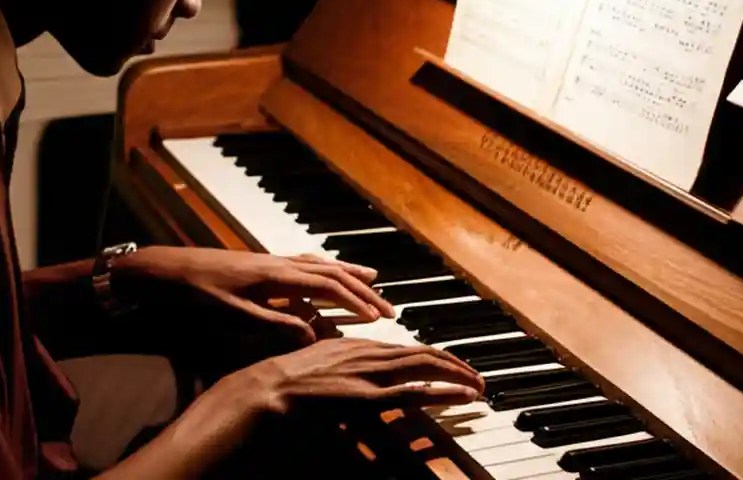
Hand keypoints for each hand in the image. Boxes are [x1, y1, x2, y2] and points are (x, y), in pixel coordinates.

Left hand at [114, 246, 395, 341]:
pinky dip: (324, 268)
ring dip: (347, 272)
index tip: (380, 318)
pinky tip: (324, 275)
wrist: (168, 270)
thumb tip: (314, 336)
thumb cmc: (198, 294)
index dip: (357, 303)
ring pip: (319, 263)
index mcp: (277, 275)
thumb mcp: (235, 316)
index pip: (329, 287)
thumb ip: (274, 326)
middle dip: (363, 288)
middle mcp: (279, 262)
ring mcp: (270, 260)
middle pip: (332, 272)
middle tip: (389, 304)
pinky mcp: (260, 264)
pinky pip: (304, 263)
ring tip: (371, 278)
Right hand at [229, 337, 485, 414]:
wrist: (263, 390)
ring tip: (479, 386)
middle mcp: (369, 353)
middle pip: (424, 354)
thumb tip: (342, 364)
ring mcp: (370, 374)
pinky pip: (415, 392)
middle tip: (477, 377)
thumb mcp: (314, 362)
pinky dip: (444, 392)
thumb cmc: (282, 381)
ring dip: (458, 376)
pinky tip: (463, 396)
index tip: (452, 366)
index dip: (434, 357)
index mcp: (357, 345)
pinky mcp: (368, 397)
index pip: (406, 348)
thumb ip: (335, 361)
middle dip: (455, 365)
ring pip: (426, 367)